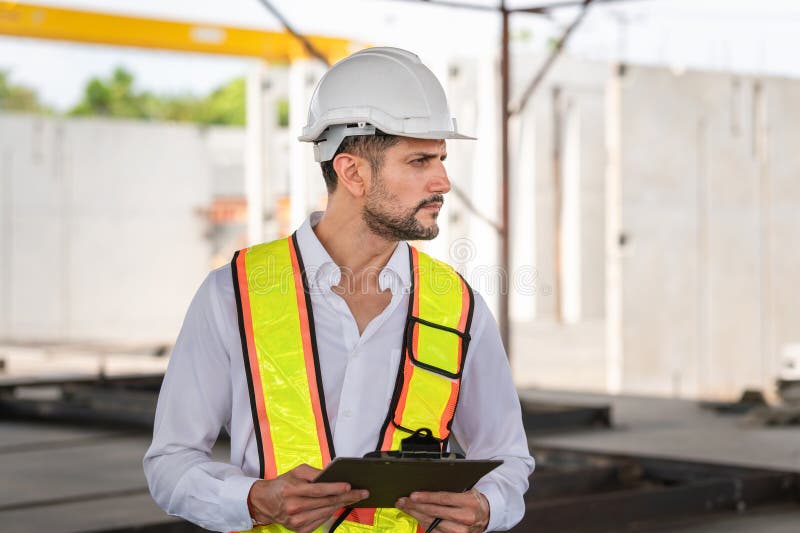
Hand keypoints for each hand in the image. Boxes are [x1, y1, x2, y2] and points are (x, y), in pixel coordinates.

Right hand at [247, 464, 368, 532]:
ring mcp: (297, 522)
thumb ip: (314, 472)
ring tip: (355, 498)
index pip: (318, 490)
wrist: (264, 502)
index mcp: (292, 490)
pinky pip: (321, 521)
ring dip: (342, 505)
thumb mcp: (296, 471)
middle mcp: (294, 508)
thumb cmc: (283, 484)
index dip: (335, 488)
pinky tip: (339, 506)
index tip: (349, 486)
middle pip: (326, 502)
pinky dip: (331, 513)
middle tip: (362, 493)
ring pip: (326, 513)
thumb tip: (332, 475)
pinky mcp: (299, 530)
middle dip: (347, 497)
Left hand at [396, 488, 489, 532]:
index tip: (413, 495)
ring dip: (416, 515)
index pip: (443, 499)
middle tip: (403, 501)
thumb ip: (450, 490)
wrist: (485, 516)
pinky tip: (416, 516)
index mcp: (469, 502)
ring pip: (432, 524)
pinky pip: (434, 531)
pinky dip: (423, 523)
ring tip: (406, 507)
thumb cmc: (473, 501)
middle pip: (435, 513)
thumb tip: (426, 487)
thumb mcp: (466, 490)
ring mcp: (460, 532)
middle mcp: (465, 519)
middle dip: (416, 506)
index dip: (426, 497)